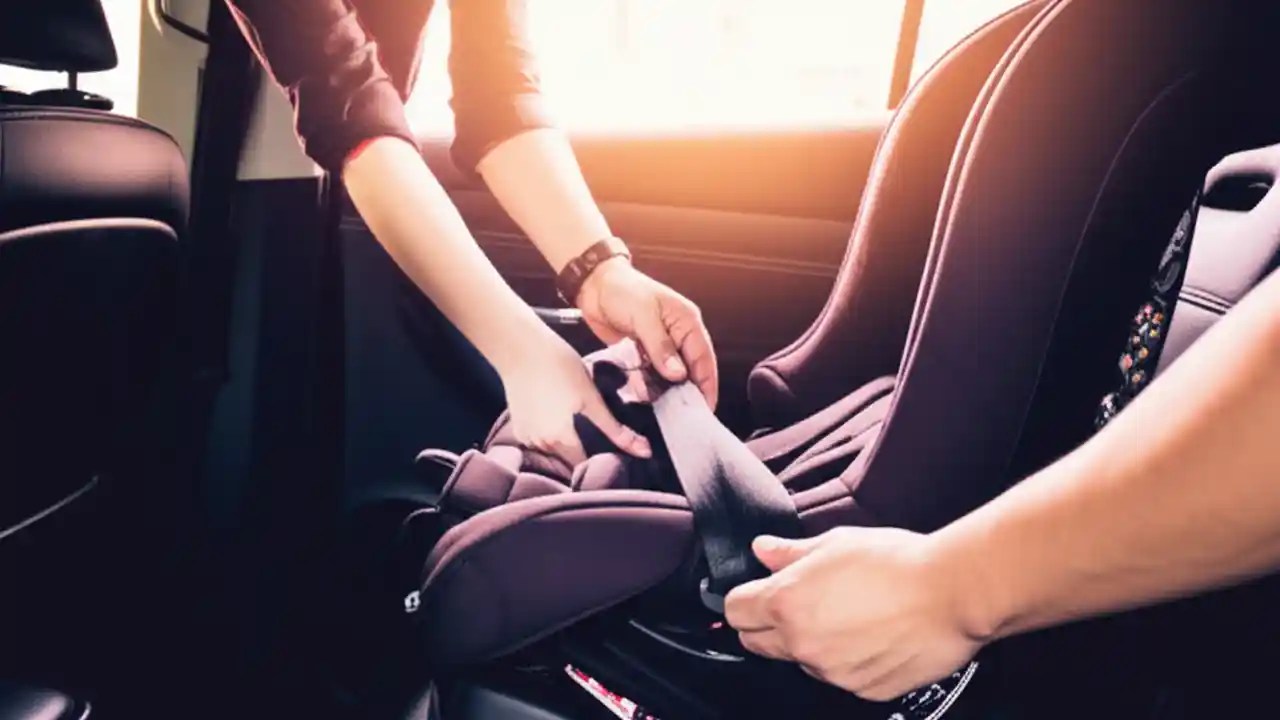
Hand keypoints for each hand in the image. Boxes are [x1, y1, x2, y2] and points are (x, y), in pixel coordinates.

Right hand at [500, 331, 651, 464]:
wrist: (521, 346)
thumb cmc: (558, 366)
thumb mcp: (591, 397)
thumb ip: (615, 429)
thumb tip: (643, 451)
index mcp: (560, 439)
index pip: (585, 467)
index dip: (602, 464)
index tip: (614, 457)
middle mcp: (540, 444)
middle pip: (569, 461)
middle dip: (586, 453)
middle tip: (600, 436)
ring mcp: (526, 437)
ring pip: (554, 452)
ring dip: (568, 445)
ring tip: (579, 425)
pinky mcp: (518, 427)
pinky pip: (540, 440)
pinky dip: (552, 435)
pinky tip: (559, 417)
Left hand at [576, 259, 718, 408]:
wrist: (594, 284)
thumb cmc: (622, 290)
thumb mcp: (644, 316)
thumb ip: (661, 346)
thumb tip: (678, 375)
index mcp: (686, 322)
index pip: (704, 358)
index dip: (707, 384)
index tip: (705, 409)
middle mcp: (677, 335)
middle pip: (690, 369)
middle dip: (690, 392)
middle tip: (686, 418)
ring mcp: (660, 344)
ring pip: (671, 374)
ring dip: (670, 392)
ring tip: (668, 416)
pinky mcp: (642, 351)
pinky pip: (651, 374)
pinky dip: (651, 387)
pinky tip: (648, 403)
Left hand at [724, 528, 990, 701]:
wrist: (951, 594)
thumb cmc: (896, 562)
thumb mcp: (836, 543)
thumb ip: (790, 552)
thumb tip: (763, 550)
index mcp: (785, 601)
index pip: (735, 610)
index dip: (745, 598)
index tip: (758, 591)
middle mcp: (801, 642)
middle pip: (757, 641)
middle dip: (768, 624)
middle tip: (800, 602)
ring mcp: (830, 671)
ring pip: (799, 660)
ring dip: (810, 642)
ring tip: (848, 615)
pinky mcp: (861, 689)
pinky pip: (838, 677)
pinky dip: (845, 660)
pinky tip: (871, 635)